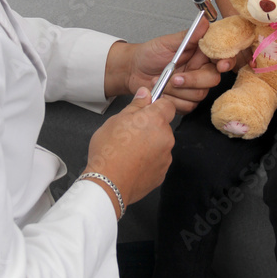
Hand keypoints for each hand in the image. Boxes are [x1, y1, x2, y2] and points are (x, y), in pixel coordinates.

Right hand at [85, 89, 176, 213]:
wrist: (108, 183)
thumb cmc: (109, 151)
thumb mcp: (116, 120)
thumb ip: (136, 105)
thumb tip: (145, 93)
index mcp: (156, 120)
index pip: (168, 105)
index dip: (157, 105)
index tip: (146, 109)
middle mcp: (166, 137)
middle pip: (163, 126)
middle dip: (150, 127)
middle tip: (130, 133)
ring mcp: (166, 157)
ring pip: (160, 144)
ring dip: (150, 144)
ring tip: (129, 151)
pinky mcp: (162, 173)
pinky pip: (157, 161)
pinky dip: (148, 161)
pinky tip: (132, 163)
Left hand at [106, 18, 234, 112]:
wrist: (133, 70)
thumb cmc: (150, 53)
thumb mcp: (168, 42)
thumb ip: (188, 36)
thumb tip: (204, 22)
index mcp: (200, 53)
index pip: (221, 56)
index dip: (225, 61)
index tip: (220, 65)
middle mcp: (200, 70)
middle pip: (212, 79)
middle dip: (192, 80)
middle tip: (173, 77)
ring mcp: (194, 87)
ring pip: (199, 94)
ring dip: (176, 90)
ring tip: (159, 81)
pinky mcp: (186, 101)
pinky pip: (188, 105)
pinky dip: (172, 99)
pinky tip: (161, 91)